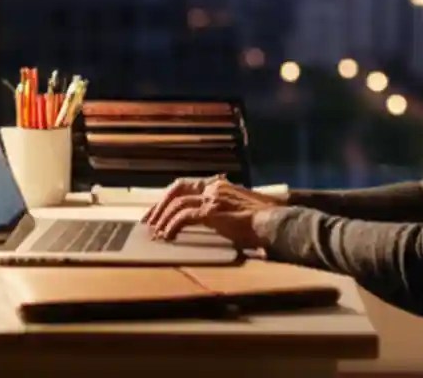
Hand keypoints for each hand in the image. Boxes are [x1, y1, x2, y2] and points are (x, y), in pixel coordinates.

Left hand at [146, 178, 283, 248]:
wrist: (273, 222)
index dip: (168, 198)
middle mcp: (213, 187)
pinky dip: (172, 227)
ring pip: (177, 204)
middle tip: (149, 222)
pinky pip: (183, 217)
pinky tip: (168, 237)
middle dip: (160, 206)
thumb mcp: (238, 208)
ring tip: (157, 234)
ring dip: (163, 219)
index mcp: (218, 185)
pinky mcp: (212, 211)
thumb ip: (222, 208)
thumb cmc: (261, 221)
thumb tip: (208, 219)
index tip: (157, 212)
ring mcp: (212, 198)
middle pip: (176, 190)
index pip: (185, 186)